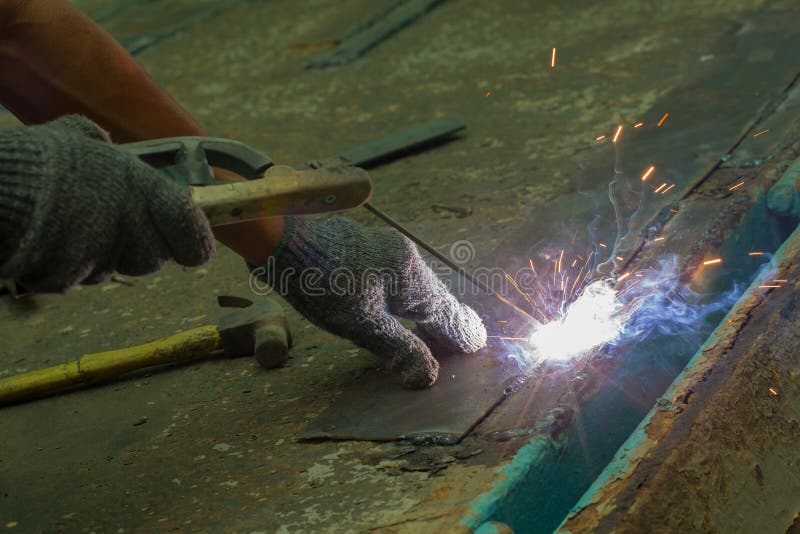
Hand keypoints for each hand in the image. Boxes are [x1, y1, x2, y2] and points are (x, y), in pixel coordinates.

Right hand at [0, 115, 214, 291]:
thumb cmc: (35, 159)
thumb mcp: (73, 136)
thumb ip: (97, 142)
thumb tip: (101, 141)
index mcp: (140, 187)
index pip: (189, 227)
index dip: (196, 243)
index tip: (197, 249)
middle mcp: (128, 223)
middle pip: (152, 260)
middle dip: (137, 251)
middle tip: (111, 230)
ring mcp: (100, 252)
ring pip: (111, 271)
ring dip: (96, 258)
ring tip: (66, 229)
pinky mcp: (69, 275)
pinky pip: (73, 279)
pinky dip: (60, 267)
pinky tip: (42, 242)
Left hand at [251, 216, 486, 387]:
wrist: (280, 235)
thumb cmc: (322, 284)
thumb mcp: (361, 324)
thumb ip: (398, 349)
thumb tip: (428, 376)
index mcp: (411, 276)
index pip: (444, 311)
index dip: (459, 332)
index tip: (477, 346)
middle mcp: (404, 256)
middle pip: (432, 296)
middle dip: (444, 322)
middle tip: (459, 344)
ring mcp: (384, 247)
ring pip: (414, 285)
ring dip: (423, 310)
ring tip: (431, 331)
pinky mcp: (364, 246)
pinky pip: (397, 277)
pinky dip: (404, 298)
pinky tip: (396, 306)